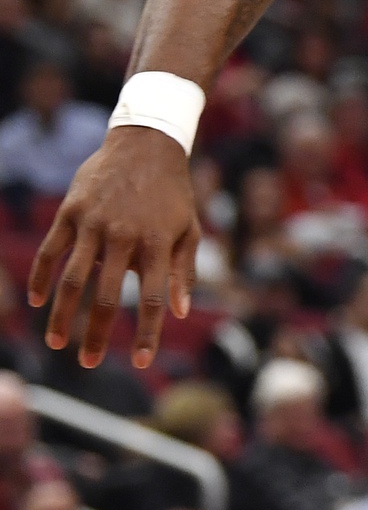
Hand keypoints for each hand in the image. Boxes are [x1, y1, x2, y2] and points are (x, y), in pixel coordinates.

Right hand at [28, 126, 198, 368]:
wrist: (147, 146)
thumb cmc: (173, 194)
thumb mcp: (190, 230)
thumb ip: (184, 271)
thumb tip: (179, 312)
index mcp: (157, 245)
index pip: (151, 300)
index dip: (146, 333)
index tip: (141, 362)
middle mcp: (123, 238)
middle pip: (106, 297)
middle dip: (96, 334)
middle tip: (89, 363)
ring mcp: (93, 225)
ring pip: (73, 279)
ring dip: (62, 315)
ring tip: (57, 343)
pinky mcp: (71, 213)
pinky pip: (51, 250)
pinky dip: (41, 276)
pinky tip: (36, 301)